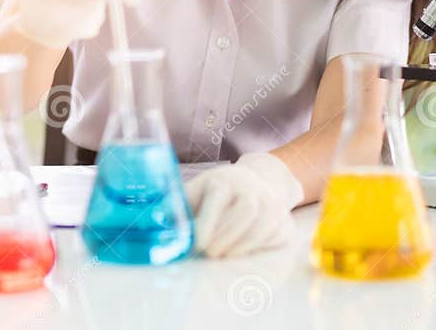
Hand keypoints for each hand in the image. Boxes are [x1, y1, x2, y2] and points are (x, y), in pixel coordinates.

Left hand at [185, 152, 303, 257]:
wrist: (254, 180)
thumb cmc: (215, 192)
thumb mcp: (195, 192)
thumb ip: (176, 207)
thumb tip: (154, 223)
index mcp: (223, 179)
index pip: (219, 196)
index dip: (209, 221)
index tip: (198, 244)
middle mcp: (249, 187)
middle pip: (246, 210)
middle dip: (227, 235)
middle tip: (211, 254)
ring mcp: (268, 201)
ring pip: (263, 222)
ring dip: (243, 244)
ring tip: (224, 256)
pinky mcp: (281, 217)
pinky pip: (275, 233)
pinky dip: (258, 246)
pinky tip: (241, 253)